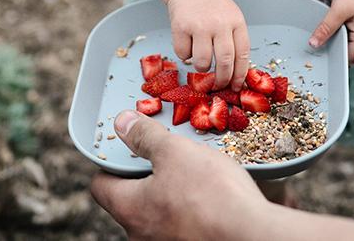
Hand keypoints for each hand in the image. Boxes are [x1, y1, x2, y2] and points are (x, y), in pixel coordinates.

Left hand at [91, 109, 261, 240]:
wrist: (252, 235)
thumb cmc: (211, 194)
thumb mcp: (175, 151)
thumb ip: (145, 137)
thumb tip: (122, 123)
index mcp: (130, 210)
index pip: (101, 185)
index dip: (111, 162)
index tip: (127, 146)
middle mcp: (141, 236)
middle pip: (130, 199)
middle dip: (146, 174)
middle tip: (166, 155)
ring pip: (157, 212)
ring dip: (170, 191)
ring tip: (193, 173)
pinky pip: (180, 224)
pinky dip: (188, 209)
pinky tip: (208, 196)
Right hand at [166, 0, 249, 89]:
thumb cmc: (212, 6)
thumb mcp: (231, 17)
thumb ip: (234, 40)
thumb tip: (235, 75)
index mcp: (236, 21)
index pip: (242, 55)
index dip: (239, 75)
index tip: (236, 86)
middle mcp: (219, 23)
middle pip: (224, 63)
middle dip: (221, 79)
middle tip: (217, 84)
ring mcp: (199, 25)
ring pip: (202, 63)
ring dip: (201, 66)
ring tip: (200, 55)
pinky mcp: (180, 26)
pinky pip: (183, 54)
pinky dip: (184, 54)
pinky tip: (187, 42)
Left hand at [308, 0, 353, 64]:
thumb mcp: (338, 9)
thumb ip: (326, 28)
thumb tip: (313, 44)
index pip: (348, 58)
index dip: (333, 55)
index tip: (318, 52)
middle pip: (350, 55)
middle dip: (336, 49)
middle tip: (319, 41)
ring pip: (352, 48)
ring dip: (340, 42)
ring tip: (329, 32)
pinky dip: (345, 37)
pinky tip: (337, 28)